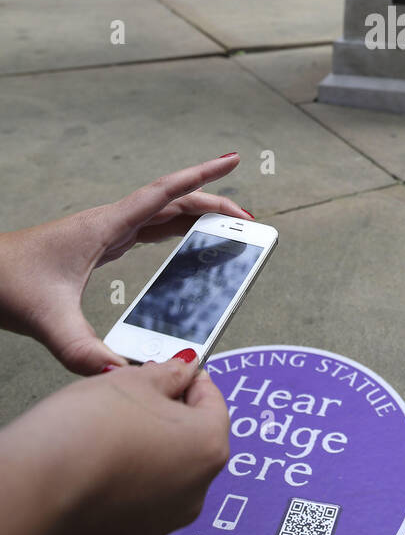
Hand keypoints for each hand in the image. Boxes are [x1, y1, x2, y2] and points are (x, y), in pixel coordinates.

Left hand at [0, 155, 252, 374]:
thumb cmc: (6, 286)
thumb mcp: (49, 322)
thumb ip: (86, 351)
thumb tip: (124, 373)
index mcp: (104, 227)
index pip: (163, 195)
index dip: (201, 177)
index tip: (232, 161)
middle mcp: (109, 223)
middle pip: (173, 203)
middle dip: (214, 204)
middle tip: (249, 219)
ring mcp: (104, 232)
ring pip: (162, 214)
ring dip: (197, 216)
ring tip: (231, 228)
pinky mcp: (98, 245)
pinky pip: (148, 230)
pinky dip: (174, 230)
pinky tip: (186, 241)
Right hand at [0, 355, 230, 534]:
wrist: (33, 495)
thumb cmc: (81, 437)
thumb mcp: (130, 381)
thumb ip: (167, 375)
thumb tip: (181, 370)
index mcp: (207, 448)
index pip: (214, 402)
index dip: (191, 380)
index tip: (175, 371)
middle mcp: (193, 494)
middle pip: (191, 443)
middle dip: (167, 419)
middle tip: (136, 400)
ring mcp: (160, 527)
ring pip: (163, 478)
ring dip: (145, 456)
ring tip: (106, 437)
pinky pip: (133, 509)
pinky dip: (121, 489)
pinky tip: (94, 472)